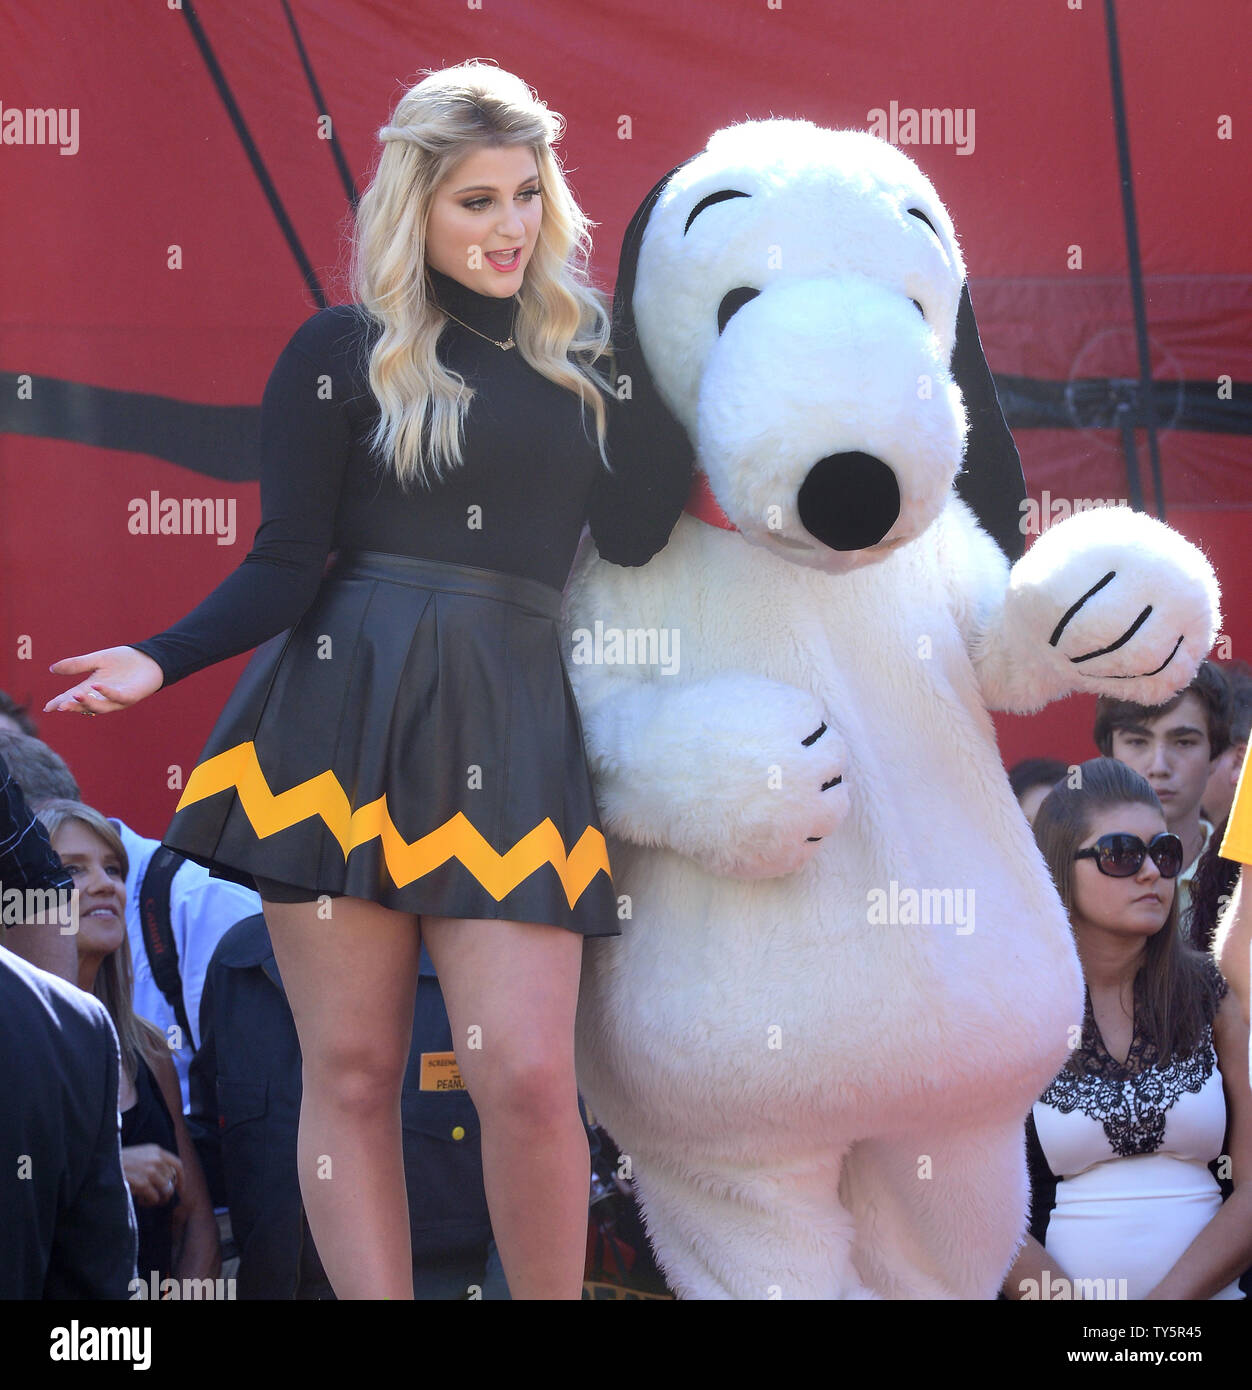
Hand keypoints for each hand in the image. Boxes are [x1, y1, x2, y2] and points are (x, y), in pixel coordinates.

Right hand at [44, 646, 163, 715]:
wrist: (149, 659)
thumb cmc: (124, 661)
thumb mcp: (97, 660)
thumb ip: (77, 665)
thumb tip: (52, 669)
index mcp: (92, 687)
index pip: (73, 697)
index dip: (60, 702)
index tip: (48, 707)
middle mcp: (104, 696)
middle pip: (85, 705)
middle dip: (72, 706)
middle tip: (60, 706)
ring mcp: (118, 698)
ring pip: (101, 706)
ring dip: (87, 702)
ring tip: (74, 696)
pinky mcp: (131, 696)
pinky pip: (118, 697)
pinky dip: (107, 692)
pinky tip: (96, 685)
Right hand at [121, 1143, 183, 1206]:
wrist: (101, 1164)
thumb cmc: (120, 1163)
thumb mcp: (140, 1155)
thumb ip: (154, 1162)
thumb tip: (169, 1181)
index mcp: (156, 1150)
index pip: (178, 1164)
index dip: (181, 1179)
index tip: (181, 1190)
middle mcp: (156, 1159)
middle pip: (172, 1180)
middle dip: (167, 1192)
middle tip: (157, 1199)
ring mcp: (150, 1170)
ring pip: (166, 1190)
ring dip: (158, 1198)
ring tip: (147, 1200)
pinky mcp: (143, 1182)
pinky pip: (154, 1197)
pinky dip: (149, 1202)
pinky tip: (141, 1201)